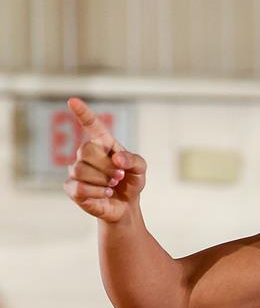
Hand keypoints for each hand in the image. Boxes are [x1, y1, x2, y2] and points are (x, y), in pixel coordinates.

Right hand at [64, 97, 146, 222]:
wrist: (125, 207)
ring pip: (81, 170)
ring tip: (112, 186)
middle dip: (106, 166)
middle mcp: (86, 154)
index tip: (72, 100)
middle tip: (119, 176)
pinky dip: (97, 193)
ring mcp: (76, 170)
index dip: (82, 112)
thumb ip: (134, 160)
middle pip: (86, 150)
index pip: (91, 124)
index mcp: (103, 143)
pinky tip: (105, 194)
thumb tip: (117, 158)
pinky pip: (79, 188)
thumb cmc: (130, 183)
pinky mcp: (72, 188)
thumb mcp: (140, 170)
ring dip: (102, 181)